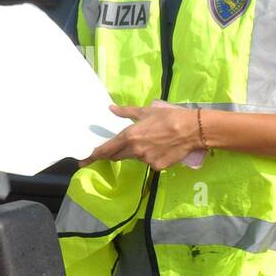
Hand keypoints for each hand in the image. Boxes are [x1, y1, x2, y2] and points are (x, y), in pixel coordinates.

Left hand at [77, 102, 201, 170]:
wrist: (192, 130)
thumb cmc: (169, 117)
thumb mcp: (146, 111)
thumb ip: (126, 112)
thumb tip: (111, 109)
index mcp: (129, 136)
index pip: (106, 149)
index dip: (93, 156)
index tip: (83, 161)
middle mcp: (135, 151)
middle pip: (117, 156)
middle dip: (113, 153)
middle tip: (114, 149)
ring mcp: (146, 160)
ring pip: (134, 158)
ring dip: (134, 152)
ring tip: (149, 141)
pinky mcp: (157, 167)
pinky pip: (148, 163)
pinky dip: (149, 157)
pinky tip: (160, 148)